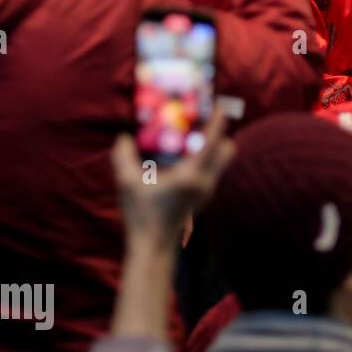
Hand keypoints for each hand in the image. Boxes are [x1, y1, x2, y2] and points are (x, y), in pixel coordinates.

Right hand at [111, 110, 233, 247]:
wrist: (153, 245)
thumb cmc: (141, 214)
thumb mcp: (127, 183)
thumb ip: (123, 157)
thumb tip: (123, 137)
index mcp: (191, 176)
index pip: (212, 143)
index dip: (219, 122)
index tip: (223, 106)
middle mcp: (206, 182)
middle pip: (228, 150)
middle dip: (221, 134)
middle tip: (205, 121)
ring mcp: (208, 191)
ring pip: (223, 162)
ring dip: (214, 147)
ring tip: (193, 137)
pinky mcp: (205, 198)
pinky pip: (214, 171)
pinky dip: (207, 160)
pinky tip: (186, 158)